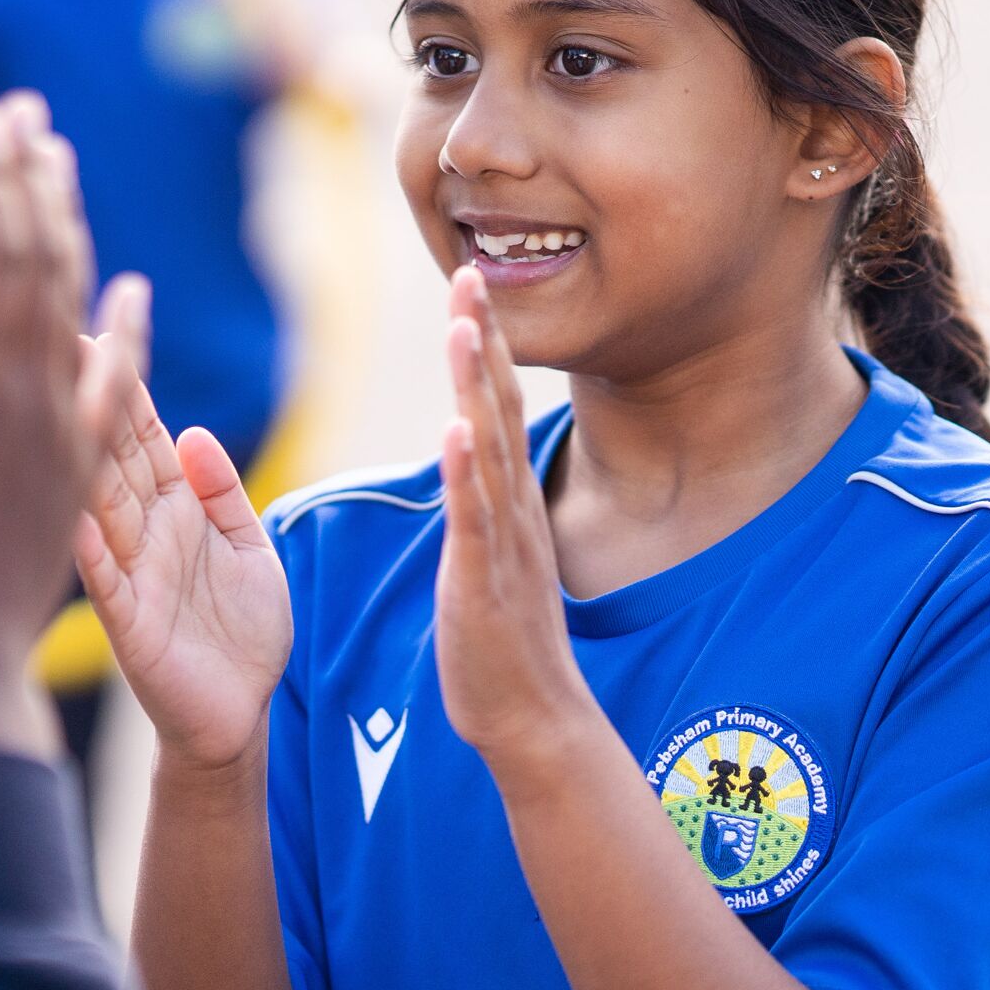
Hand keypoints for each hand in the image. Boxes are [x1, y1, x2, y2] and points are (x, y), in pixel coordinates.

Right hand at [0, 93, 127, 763]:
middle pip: (43, 263)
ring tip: (59, 162)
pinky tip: (129, 288)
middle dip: (30, 181)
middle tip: (21, 112)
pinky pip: (115, 384)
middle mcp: (33, 395)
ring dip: (69, 229)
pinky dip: (122, 330)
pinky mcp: (82, 466)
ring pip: (78, 305)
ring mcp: (66, 430)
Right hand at [75, 276, 292, 772]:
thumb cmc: (243, 635)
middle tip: (57, 341)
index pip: (143, 433)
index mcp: (175, 509)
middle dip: (88, 400)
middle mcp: (143, 531)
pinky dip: (86, 545)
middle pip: (112, 454)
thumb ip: (224, 493)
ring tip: (50, 405)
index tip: (101, 326)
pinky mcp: (127, 621)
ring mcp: (129, 573)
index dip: (125, 384)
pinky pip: (103, 577)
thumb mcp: (248, 549)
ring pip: (97, 503)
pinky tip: (68, 513)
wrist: (239, 719)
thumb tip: (195, 433)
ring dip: (75, 457)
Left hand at [432, 267, 601, 785]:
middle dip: (483, 338)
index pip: (498, 407)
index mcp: (508, 502)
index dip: (485, 344)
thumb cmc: (504, 641)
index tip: (470, 283)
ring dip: (477, 385)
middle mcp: (512, 509)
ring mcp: (503, 543)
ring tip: (464, 326)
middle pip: (500, 408)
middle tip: (468, 272)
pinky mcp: (485, 583)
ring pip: (489, 450)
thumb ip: (485, 505)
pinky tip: (457, 432)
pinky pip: (476, 521)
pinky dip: (468, 475)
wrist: (532, 718)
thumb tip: (472, 458)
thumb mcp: (493, 555)